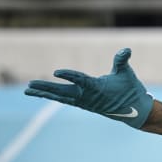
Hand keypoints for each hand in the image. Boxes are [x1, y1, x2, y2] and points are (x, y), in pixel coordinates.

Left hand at [24, 48, 153, 127]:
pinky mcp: (82, 104)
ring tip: (28, 89)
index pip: (81, 81)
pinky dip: (51, 95)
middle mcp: (87, 97)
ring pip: (60, 97)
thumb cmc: (130, 90)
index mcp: (97, 88)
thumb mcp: (127, 74)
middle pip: (63, 92)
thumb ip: (122, 61)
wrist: (133, 111)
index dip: (69, 76)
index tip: (56, 72)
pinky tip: (41, 92)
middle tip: (30, 84)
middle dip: (46, 88)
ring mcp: (84, 102)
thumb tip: (126, 49)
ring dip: (44, 92)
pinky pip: (63, 99)